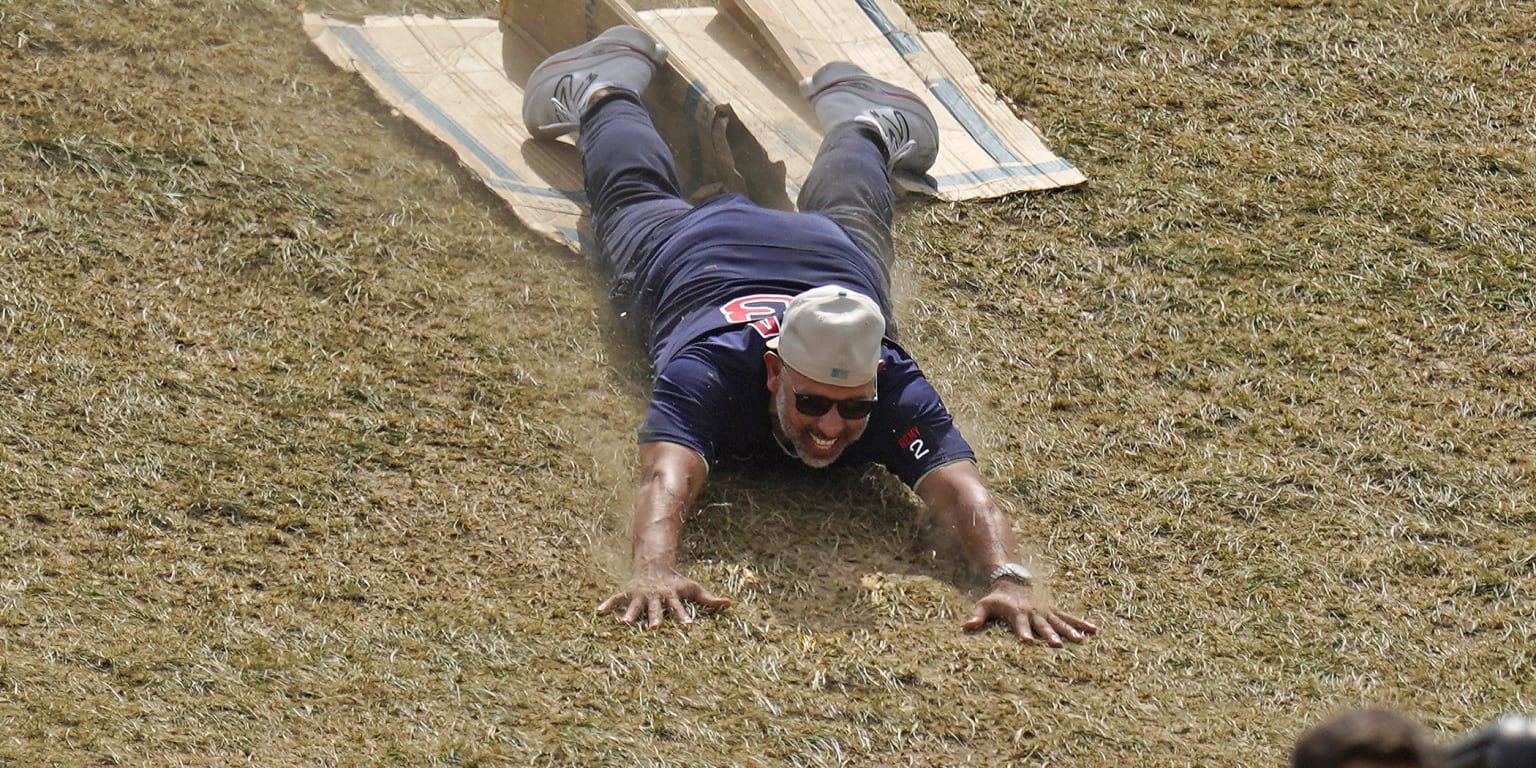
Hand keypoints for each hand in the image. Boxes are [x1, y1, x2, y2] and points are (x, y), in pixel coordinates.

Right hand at [596, 569, 731, 628]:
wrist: (654, 564)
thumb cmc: (675, 582)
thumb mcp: (692, 588)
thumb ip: (709, 599)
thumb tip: (729, 604)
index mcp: (671, 597)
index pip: (679, 608)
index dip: (684, 616)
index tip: (689, 626)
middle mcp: (655, 597)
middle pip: (656, 609)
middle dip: (655, 618)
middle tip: (656, 628)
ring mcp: (640, 595)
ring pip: (635, 606)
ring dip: (630, 615)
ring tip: (624, 624)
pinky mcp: (628, 593)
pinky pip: (616, 599)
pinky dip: (607, 604)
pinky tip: (598, 611)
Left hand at [962, 581, 1097, 646]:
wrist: (1012, 581)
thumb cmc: (996, 599)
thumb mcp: (984, 605)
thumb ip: (977, 616)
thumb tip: (965, 627)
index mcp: (1017, 613)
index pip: (1020, 624)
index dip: (1023, 632)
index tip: (1026, 642)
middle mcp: (1034, 613)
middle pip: (1043, 625)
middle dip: (1050, 635)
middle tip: (1057, 646)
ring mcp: (1045, 611)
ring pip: (1059, 621)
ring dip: (1070, 631)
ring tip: (1081, 641)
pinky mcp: (1053, 610)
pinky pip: (1069, 617)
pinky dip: (1081, 623)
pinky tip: (1094, 630)